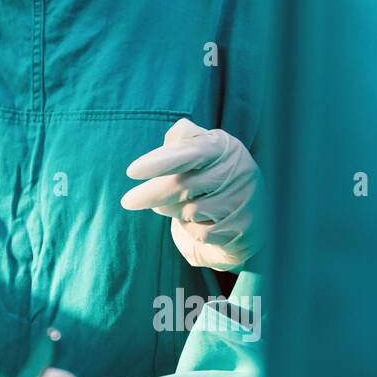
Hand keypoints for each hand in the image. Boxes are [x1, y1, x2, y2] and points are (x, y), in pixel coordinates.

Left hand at [120, 118, 264, 271]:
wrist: (249, 216)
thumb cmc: (211, 175)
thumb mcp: (200, 151)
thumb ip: (181, 142)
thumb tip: (169, 144)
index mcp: (224, 147)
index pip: (191, 152)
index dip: (160, 161)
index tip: (131, 171)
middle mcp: (238, 171)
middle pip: (183, 185)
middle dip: (151, 194)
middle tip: (127, 201)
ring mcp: (242, 202)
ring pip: (188, 211)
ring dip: (171, 210)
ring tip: (174, 204)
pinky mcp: (240, 231)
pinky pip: (200, 233)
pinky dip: (189, 229)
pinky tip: (196, 223)